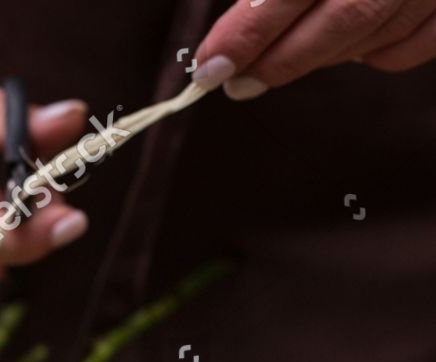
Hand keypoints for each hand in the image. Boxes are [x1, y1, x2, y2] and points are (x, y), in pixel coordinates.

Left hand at [193, 0, 435, 98]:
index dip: (248, 31)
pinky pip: (414, 45)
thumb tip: (232, 28)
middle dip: (281, 59)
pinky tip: (347, 48)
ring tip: (278, 63)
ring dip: (321, 57)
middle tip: (236, 82)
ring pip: (378, 33)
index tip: (211, 64)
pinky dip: (374, 54)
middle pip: (344, 16)